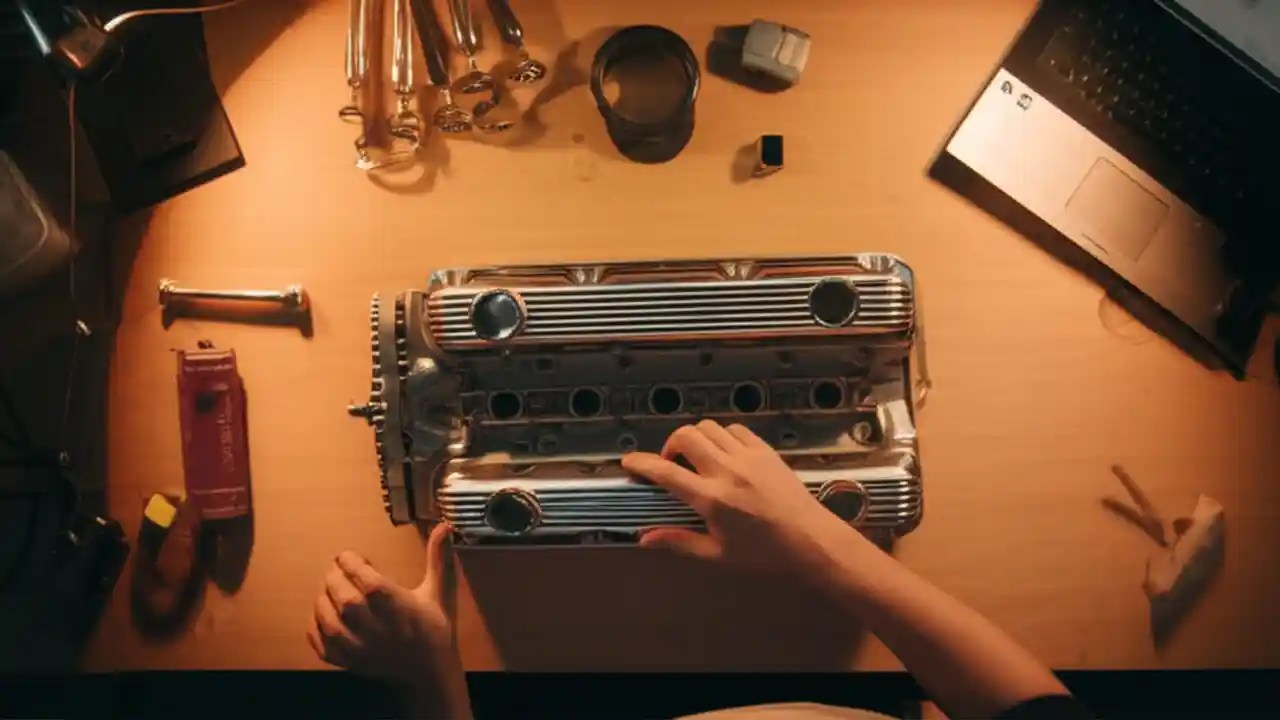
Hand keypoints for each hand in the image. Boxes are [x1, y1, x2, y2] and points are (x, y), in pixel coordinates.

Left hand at [308, 524, 470, 717]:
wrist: (428, 675)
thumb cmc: (434, 630)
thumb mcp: (438, 593)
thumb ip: (438, 559)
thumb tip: (444, 526)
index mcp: (399, 608)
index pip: (368, 581)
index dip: (353, 563)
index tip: (350, 556)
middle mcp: (377, 629)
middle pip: (345, 599)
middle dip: (335, 577)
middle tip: (337, 568)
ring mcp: (360, 649)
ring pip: (329, 621)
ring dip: (323, 600)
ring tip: (329, 588)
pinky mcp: (348, 663)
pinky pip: (321, 645)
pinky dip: (315, 628)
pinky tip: (322, 614)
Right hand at [621, 420, 861, 583]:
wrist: (812, 542)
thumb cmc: (766, 554)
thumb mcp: (718, 555)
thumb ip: (679, 542)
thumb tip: (646, 539)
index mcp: (711, 499)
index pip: (666, 472)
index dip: (642, 463)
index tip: (630, 462)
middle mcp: (727, 471)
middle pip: (686, 437)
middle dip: (669, 445)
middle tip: (671, 464)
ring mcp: (748, 457)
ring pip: (709, 428)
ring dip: (695, 438)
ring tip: (696, 458)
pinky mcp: (766, 451)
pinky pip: (735, 429)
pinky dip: (722, 436)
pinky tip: (723, 453)